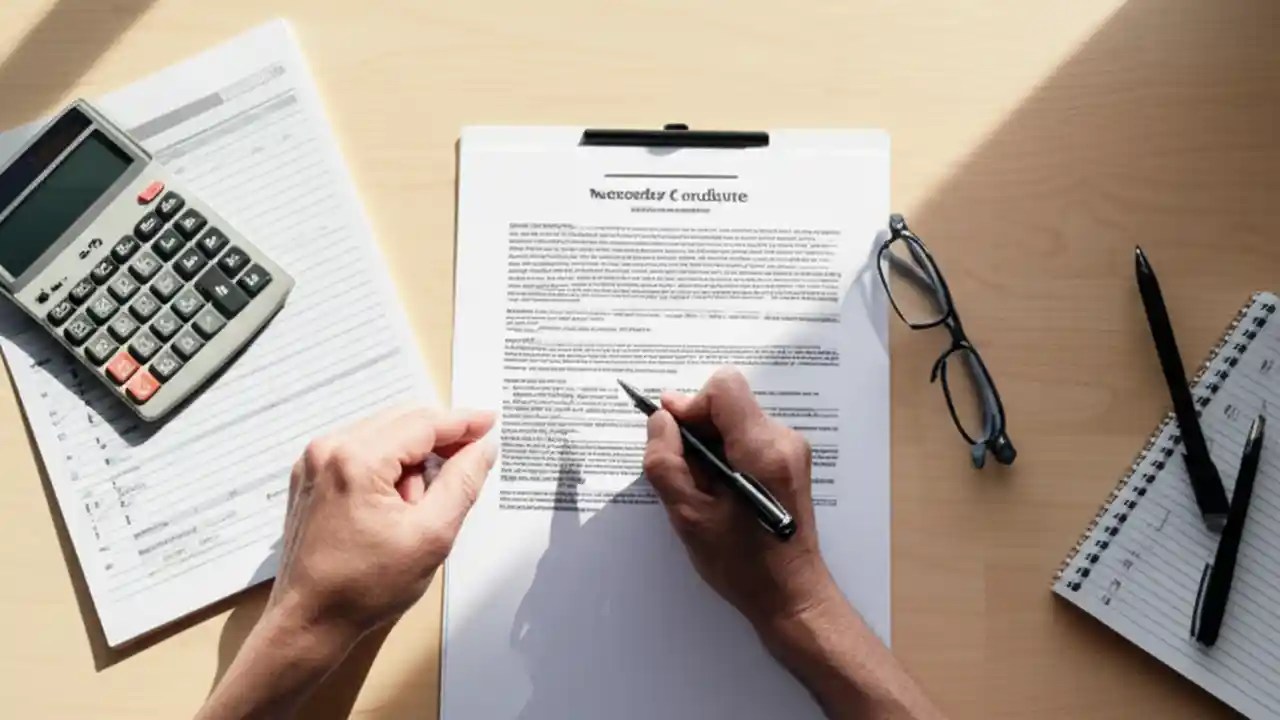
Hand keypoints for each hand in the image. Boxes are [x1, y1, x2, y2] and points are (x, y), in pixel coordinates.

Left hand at [270, 406, 496, 642]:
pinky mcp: (310, 476)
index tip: (490, 422)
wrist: (308, 621)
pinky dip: (388, 466)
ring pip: (383, 434)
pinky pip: (361, 450)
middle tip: (470, 461)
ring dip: (412, 458)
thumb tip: (482, 448)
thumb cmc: (365, 587)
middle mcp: (328, 449)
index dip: (462, 422)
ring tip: (418, 506)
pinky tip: (397, 503)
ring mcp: (314, 461)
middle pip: (401, 421)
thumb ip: (462, 483)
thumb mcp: (430, 536)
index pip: (423, 423)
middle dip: (439, 440)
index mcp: (357, 460)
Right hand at [643, 368, 837, 628]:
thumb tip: (660, 420)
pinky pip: (748, 438)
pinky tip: (721, 493)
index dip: (691, 405)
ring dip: (710, 445)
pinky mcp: (790, 462)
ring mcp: (791, 450)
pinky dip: (726, 454)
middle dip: (697, 429)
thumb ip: (667, 462)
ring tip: (703, 490)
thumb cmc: (742, 564)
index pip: (724, 388)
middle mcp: (783, 440)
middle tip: (684, 473)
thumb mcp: (689, 516)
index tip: (672, 435)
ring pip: (735, 421)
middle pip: (729, 403)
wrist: (791, 594)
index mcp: (763, 449)